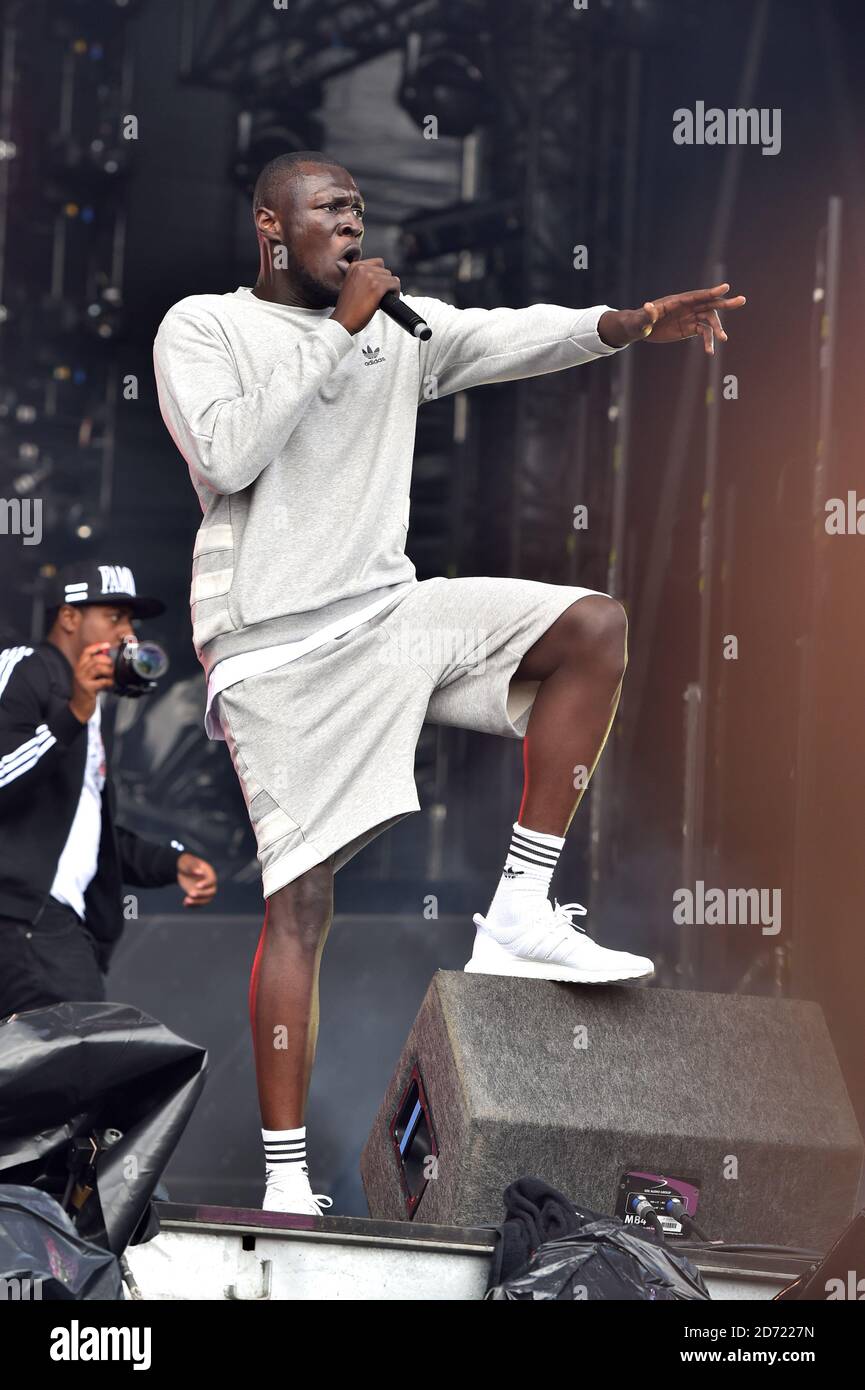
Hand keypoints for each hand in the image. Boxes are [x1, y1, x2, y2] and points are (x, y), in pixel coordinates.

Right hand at [69, 643, 114, 722]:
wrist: (78, 707)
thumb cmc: (86, 691)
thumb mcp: (88, 677)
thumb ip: (95, 668)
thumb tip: (109, 658)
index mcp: (79, 666)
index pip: (86, 651)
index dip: (97, 646)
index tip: (107, 645)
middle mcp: (79, 671)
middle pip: (94, 659)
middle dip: (107, 660)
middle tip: (113, 665)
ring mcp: (82, 679)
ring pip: (98, 668)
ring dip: (109, 670)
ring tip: (112, 674)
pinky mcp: (87, 688)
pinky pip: (102, 681)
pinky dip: (109, 681)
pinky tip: (111, 684)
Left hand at [176, 852, 217, 907]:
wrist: (182, 869)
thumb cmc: (185, 863)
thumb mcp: (187, 862)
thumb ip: (192, 866)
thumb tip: (200, 872)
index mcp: (209, 873)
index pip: (212, 880)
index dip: (206, 884)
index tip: (197, 885)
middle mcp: (209, 883)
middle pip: (211, 892)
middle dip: (202, 894)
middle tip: (190, 893)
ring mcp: (205, 890)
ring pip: (206, 900)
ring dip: (197, 902)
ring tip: (186, 900)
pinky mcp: (199, 896)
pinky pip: (199, 903)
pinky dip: (193, 905)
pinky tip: (184, 903)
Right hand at [332, 257, 400, 335]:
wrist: (343, 320)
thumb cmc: (347, 308)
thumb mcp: (351, 284)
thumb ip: (362, 277)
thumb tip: (380, 278)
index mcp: (354, 266)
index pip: (378, 263)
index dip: (380, 276)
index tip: (377, 287)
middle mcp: (362, 268)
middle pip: (386, 271)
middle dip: (385, 283)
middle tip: (379, 296)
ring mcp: (370, 276)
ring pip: (392, 278)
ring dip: (390, 289)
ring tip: (382, 299)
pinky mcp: (377, 287)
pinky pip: (395, 284)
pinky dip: (395, 293)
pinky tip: (387, 302)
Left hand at [598, 283, 745, 353]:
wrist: (638, 329)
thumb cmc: (638, 321)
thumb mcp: (642, 318)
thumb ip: (647, 314)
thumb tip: (648, 307)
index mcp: (677, 301)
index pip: (697, 295)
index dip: (711, 292)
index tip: (726, 287)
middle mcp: (687, 307)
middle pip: (709, 303)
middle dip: (724, 303)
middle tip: (742, 300)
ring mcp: (689, 318)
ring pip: (708, 320)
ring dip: (717, 329)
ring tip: (723, 339)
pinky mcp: (689, 329)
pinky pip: (703, 333)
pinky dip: (708, 341)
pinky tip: (710, 352)